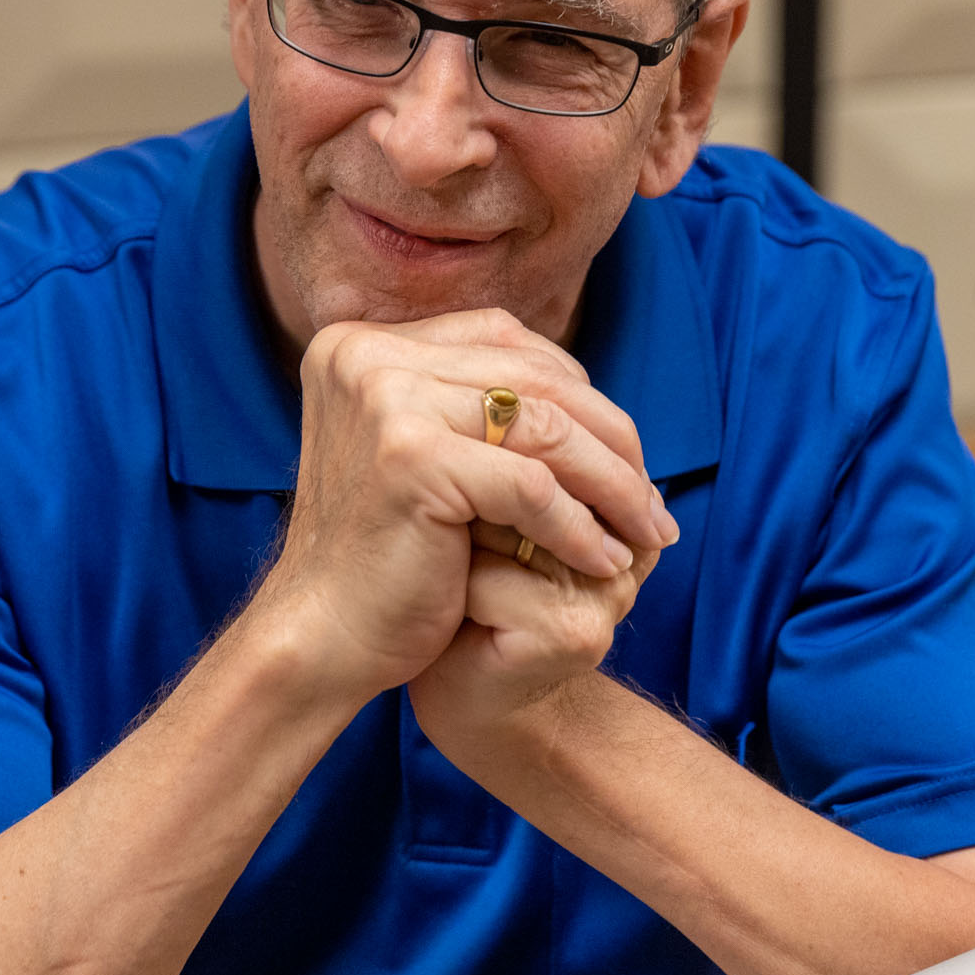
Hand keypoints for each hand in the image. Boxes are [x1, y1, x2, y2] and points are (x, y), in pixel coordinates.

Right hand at [247, 308, 674, 709]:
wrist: (322, 634)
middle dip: (610, 438)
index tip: (622, 451)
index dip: (575, 391)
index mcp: (363, 344)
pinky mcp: (410, 456)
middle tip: (653, 500)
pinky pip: (531, 486)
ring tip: (647, 531)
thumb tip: (585, 385)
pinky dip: (580, 526)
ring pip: (545, 427)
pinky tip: (605, 562)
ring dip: (612, 484)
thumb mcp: (420, 449)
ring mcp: (385, 399)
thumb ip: (472, 401)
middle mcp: (367, 355)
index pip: (503, 339)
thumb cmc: (381, 552)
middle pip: (532, 376)